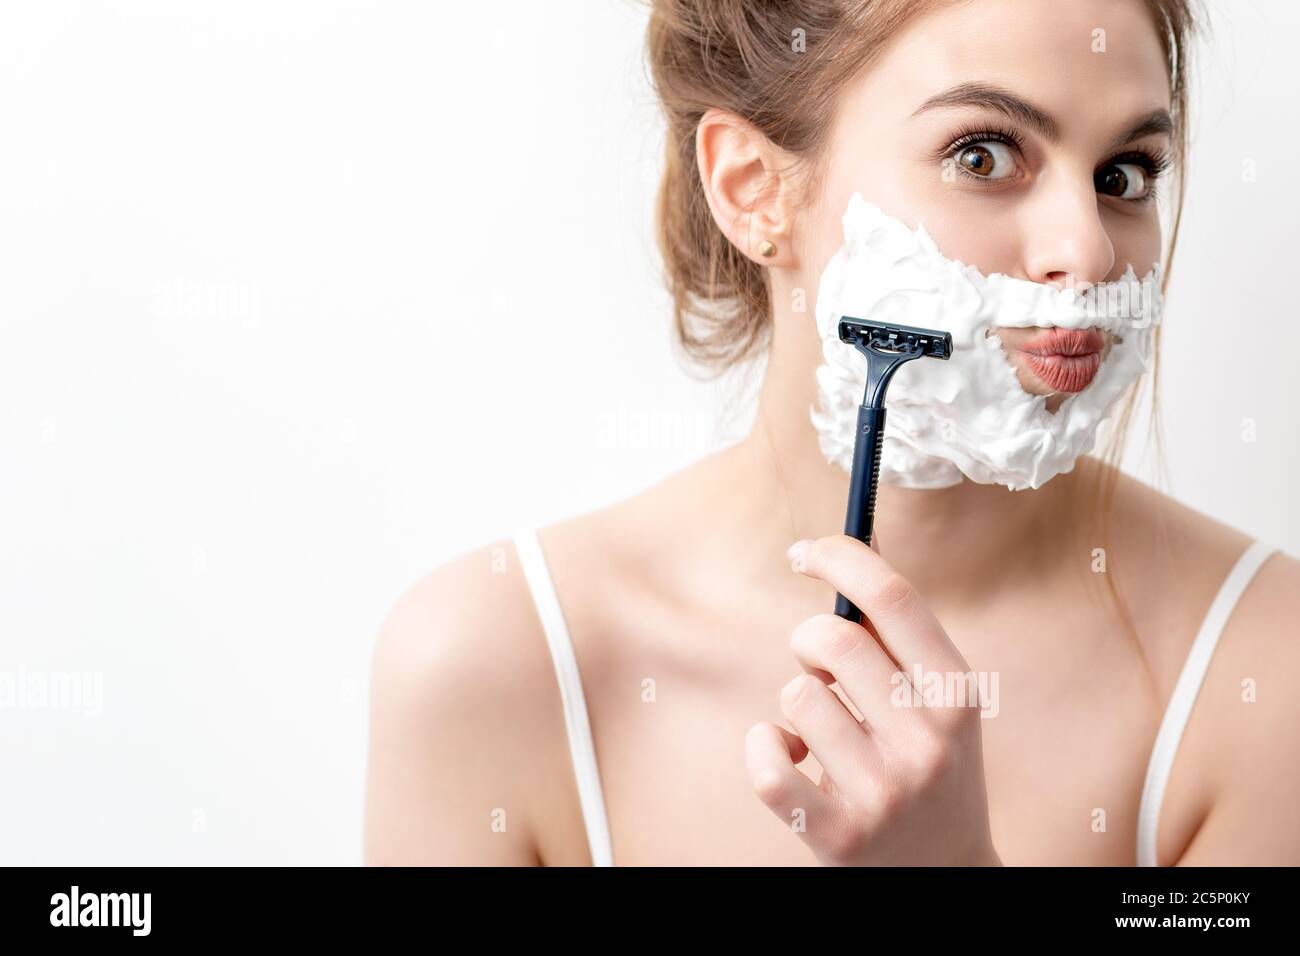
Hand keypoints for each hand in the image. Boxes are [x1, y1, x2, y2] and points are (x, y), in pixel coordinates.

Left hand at [745, 533, 1000, 865]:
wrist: (946, 878)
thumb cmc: (932, 771)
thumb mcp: (940, 704)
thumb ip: (901, 638)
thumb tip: (854, 547)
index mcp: (956, 695)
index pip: (894, 597)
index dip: (841, 557)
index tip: (806, 551)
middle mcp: (927, 742)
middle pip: (832, 639)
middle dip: (809, 640)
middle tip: (818, 666)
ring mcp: (883, 792)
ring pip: (795, 696)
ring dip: (794, 705)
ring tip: (821, 731)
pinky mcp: (838, 836)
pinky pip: (767, 763)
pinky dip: (763, 748)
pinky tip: (789, 759)